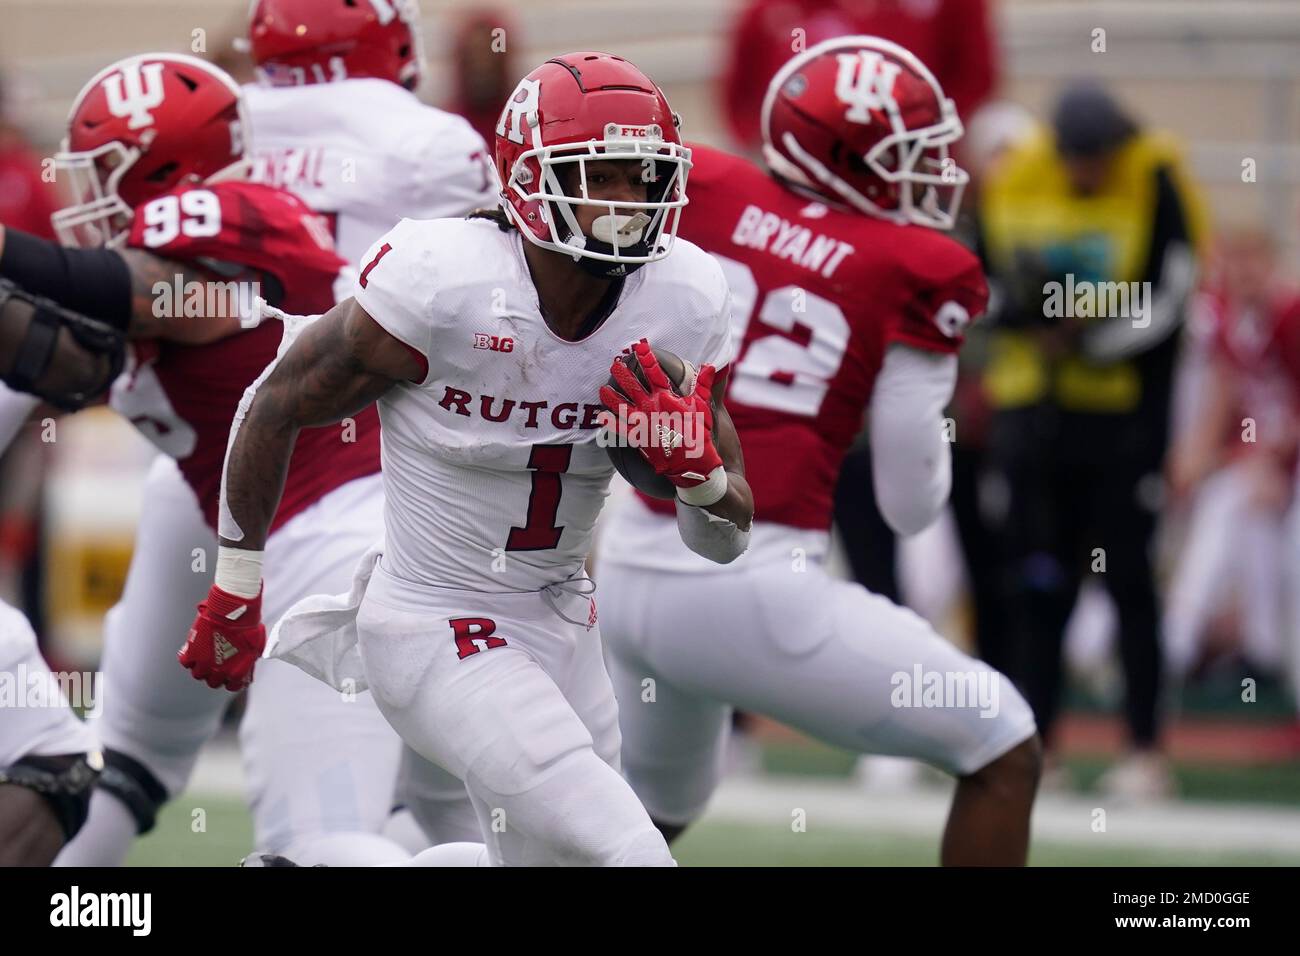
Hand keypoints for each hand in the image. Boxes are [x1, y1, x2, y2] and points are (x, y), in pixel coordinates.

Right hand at [178, 585, 264, 690]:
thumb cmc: (247, 626)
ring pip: (198, 674)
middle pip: (213, 682)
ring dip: (201, 668)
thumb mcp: (256, 647)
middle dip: (215, 675)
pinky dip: (188, 658)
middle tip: (216, 666)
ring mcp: (204, 663)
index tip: (230, 675)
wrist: (233, 612)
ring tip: (205, 658)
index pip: (233, 687)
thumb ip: (250, 659)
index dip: (231, 680)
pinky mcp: (193, 652)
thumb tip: (250, 660)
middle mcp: (219, 672)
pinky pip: (185, 662)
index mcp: (237, 673)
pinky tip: (194, 651)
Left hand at [599, 340, 723, 497]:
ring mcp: (643, 422)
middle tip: (614, 364)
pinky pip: (620, 429)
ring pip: (622, 405)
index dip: (646, 357)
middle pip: (632, 385)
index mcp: (666, 397)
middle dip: (622, 373)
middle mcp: (651, 406)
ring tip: (602, 389)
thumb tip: (709, 366)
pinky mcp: (638, 438)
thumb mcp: (703, 406)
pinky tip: (601, 417)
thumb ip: (703, 384)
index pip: (654, 372)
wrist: (692, 462)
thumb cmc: (698, 433)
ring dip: (611, 396)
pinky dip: (610, 423)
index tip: (639, 347)